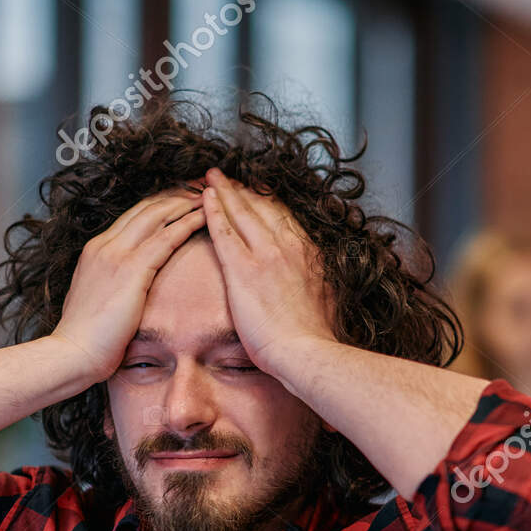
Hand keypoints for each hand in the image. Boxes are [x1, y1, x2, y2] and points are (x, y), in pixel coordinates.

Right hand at [50, 187, 206, 382]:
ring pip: (156, 216)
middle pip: (146, 208)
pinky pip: (165, 239)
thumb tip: (126, 288)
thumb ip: (112, 284)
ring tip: (208, 197)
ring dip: (184, 203)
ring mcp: (116, 255)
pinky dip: (186, 224)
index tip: (180, 198)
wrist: (72, 353)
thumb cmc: (87, 338)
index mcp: (96, 250)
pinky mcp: (131, 270)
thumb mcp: (98, 300)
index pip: (133, 216)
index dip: (159, 204)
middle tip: (199, 187)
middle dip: (175, 195)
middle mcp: (105, 245)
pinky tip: (203, 218)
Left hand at [200, 169, 337, 371]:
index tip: (256, 193)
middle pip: (262, 207)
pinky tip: (203, 198)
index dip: (266, 202)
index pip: (283, 217)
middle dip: (243, 190)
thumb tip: (318, 285)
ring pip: (242, 212)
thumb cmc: (316, 338)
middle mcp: (288, 247)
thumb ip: (318, 284)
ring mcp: (265, 255)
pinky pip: (224, 231)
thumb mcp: (328, 302)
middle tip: (227, 178)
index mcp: (308, 254)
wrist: (306, 352)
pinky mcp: (243, 269)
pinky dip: (213, 210)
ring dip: (225, 191)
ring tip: (212, 178)